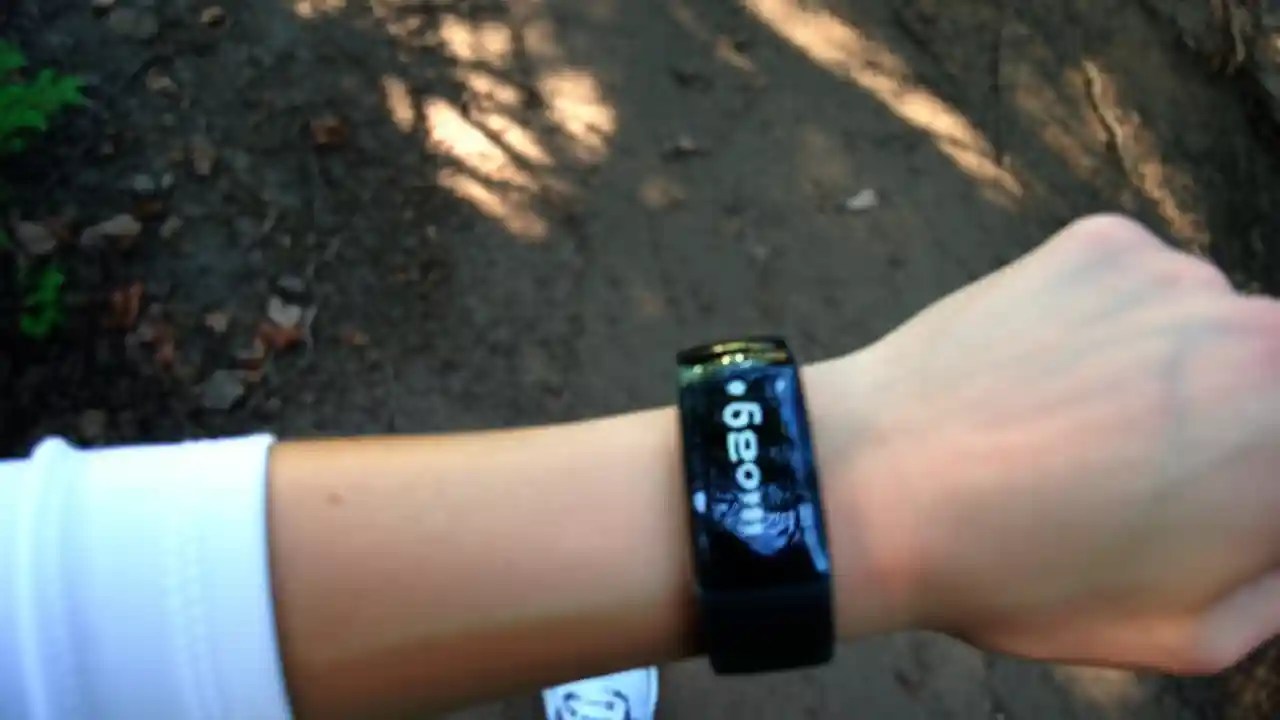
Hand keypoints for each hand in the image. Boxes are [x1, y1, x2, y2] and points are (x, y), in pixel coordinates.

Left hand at [816, 214, 1279, 673]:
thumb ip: (1279, 586)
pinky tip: (1039, 375)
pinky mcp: (1107, 242)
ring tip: (1071, 427)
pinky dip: (1107, 323)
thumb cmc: (1022, 574)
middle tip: (1135, 469)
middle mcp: (1269, 340)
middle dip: (1232, 428)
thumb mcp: (1188, 636)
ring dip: (1172, 371)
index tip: (1202, 499)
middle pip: (1274, 382)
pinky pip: (1139, 287)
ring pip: (1209, 329)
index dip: (1249, 485)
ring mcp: (1183, 278)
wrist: (873, 484)